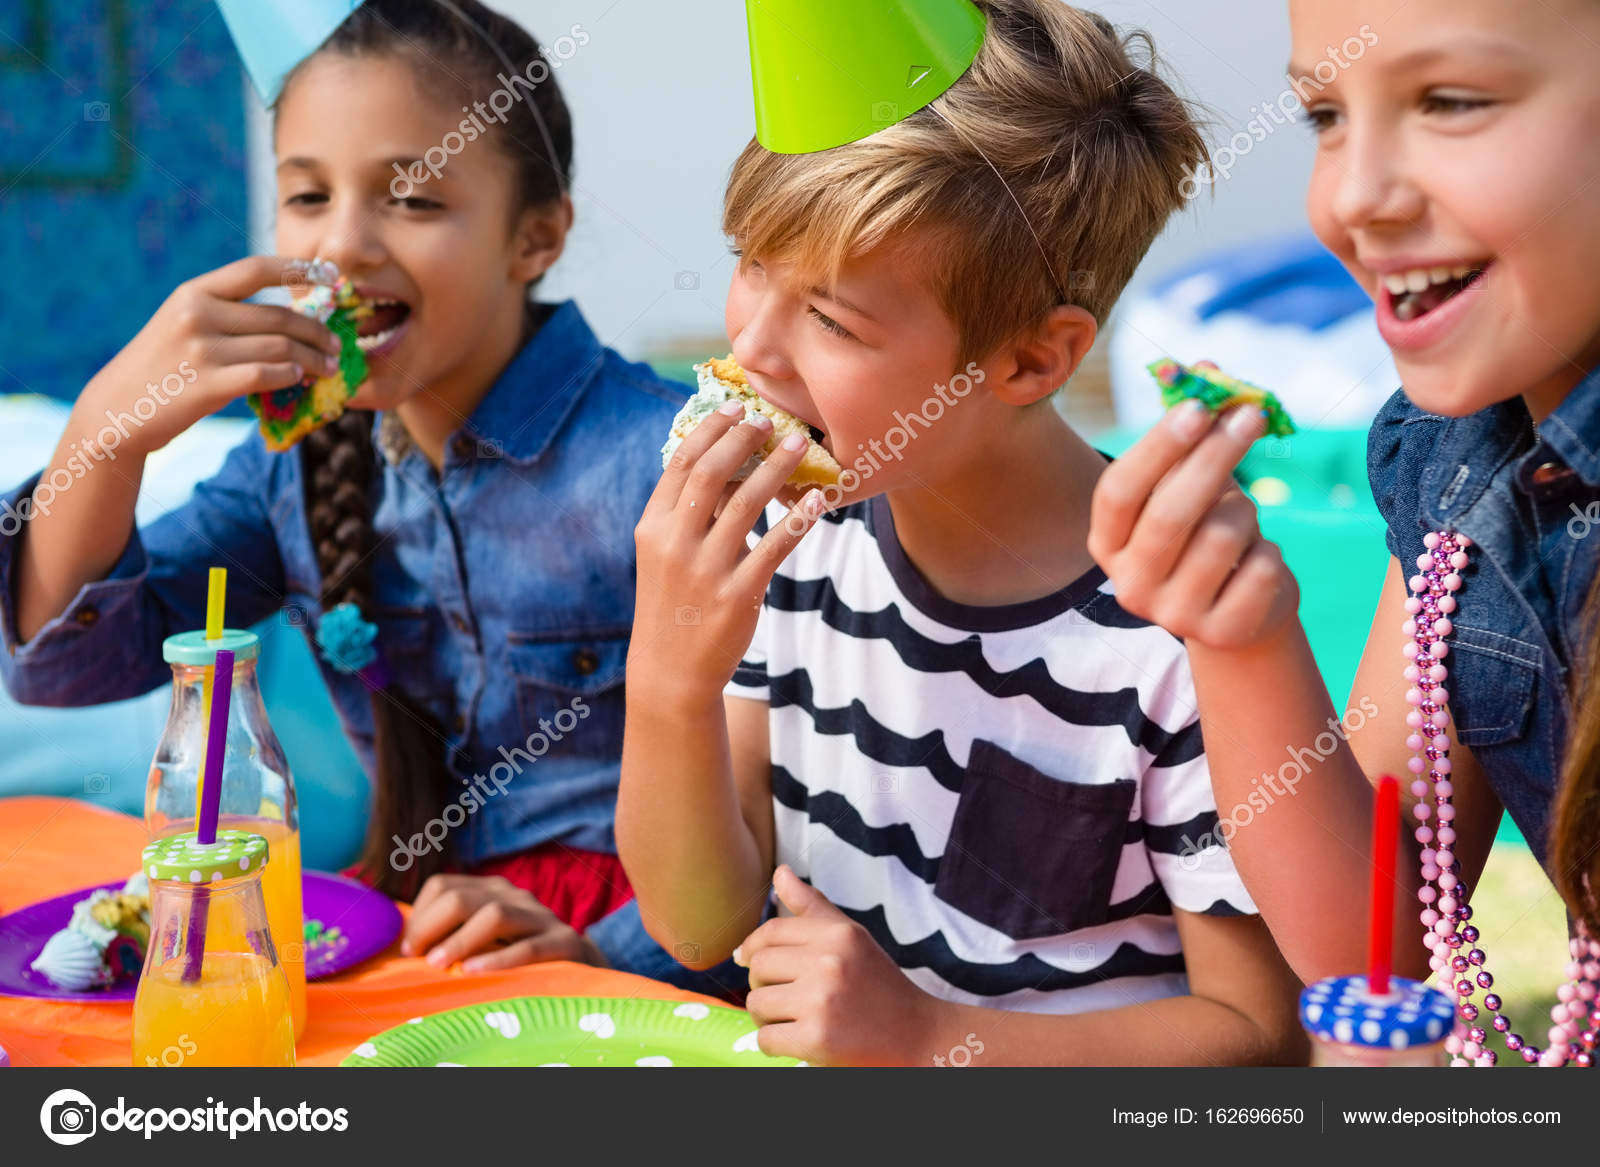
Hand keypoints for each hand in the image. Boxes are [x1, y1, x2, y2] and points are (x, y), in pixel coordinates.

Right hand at [80, 255, 343, 455]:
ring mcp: (201, 350)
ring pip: (280, 348)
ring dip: (313, 359)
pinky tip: (298, 379)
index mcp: (194, 292)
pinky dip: (290, 377)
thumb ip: (227, 313)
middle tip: (335, 345)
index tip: (329, 275)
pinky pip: (266, 375)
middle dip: (316, 331)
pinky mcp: (207, 385)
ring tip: (328, 368)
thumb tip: (294, 318)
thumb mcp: (184, 324)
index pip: (255, 269)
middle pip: (279, 316)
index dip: (298, 268)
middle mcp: (198, 314)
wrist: (117, 408)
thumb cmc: (161, 367)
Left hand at [401, 875, 605, 971]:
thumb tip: (403, 946)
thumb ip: (453, 934)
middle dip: (432, 927)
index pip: (442, 886)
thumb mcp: (485, 939)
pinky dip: (499, 960)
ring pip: (495, 914)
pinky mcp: (564, 943)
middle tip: (418, 959)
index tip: (409, 951)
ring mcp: (541, 917)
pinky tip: (476, 973)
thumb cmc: (519, 956)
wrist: (582, 967)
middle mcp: (514, 896)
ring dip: (460, 941)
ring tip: (439, 966)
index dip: (419, 916)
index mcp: (491, 890)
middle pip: (461, 897)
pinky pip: (529, 947)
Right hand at [629, 404, 826, 703]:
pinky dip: (799, 518)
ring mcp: (706, 570)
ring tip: (800, 446)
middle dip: (743, 439)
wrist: (671, 670)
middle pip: (711, 473)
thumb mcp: (665, 554)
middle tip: (770, 420)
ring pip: (747, 502)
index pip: (680, 462)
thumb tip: (727, 464)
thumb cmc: (674, 602)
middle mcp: (675, 543)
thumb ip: (688, 513)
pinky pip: (776, 546)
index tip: (736, 409)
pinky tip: (818, 499)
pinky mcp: (738, 595)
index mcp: (653, 526)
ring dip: (778, 467)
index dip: (711, 429)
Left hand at [737, 866, 941, 1065]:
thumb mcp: (852, 938)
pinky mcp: (817, 1039)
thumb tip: (779, 871)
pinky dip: (774, 1043)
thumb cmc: (879, 985)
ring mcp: (822, 1001)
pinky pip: (765, 1038)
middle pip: (759, 967)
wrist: (918, 1036)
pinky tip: (797, 1041)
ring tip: (792, 1019)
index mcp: (838, 934)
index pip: (771, 932)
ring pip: (757, 1003)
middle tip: (781, 997)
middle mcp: (830, 962)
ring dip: (766, 1017)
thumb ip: (812, 906)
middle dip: (761, 984)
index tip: (745, 960)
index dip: (751, 947)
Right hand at [1087, 378, 1297, 649]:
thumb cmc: (1207, 532)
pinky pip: (1259, 569)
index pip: (1120, 491)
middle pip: (1170, 514)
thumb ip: (1194, 429)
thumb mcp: (1193, 482)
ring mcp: (1171, 615)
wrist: (1237, 614)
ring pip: (1222, 537)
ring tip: (1244, 520)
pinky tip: (1256, 562)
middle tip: (1252, 414)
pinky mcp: (1220, 634)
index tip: (1198, 407)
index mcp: (1107, 542)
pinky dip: (1269, 553)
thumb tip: (1207, 366)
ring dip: (1246, 512)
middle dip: (1215, 456)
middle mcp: (1128, 583)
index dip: (1157, 447)